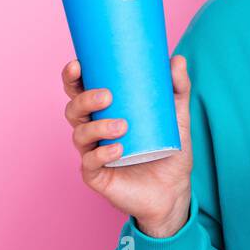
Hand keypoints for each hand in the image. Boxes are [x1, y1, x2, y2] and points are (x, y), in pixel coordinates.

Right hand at [61, 55, 194, 237]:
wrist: (173, 189)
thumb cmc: (169, 148)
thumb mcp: (177, 116)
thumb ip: (177, 88)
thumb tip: (177, 60)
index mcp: (104, 112)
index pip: (80, 90)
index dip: (72, 77)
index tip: (78, 64)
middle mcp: (93, 130)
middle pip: (73, 109)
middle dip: (84, 99)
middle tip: (107, 96)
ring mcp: (92, 153)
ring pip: (80, 134)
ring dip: (97, 127)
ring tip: (122, 126)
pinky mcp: (96, 176)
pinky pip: (90, 163)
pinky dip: (102, 154)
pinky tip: (117, 150)